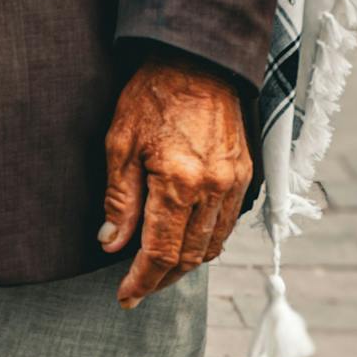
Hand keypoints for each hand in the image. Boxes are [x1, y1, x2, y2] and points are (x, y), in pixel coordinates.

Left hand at [101, 57, 251, 306]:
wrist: (197, 59)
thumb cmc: (152, 95)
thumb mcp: (120, 144)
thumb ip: (119, 199)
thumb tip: (111, 245)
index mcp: (179, 183)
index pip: (160, 253)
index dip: (141, 281)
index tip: (125, 297)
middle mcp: (213, 189)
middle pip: (189, 257)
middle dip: (162, 280)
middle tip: (138, 290)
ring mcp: (234, 182)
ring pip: (212, 245)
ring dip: (185, 265)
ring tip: (159, 271)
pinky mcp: (245, 173)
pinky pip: (228, 224)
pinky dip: (207, 241)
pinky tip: (186, 241)